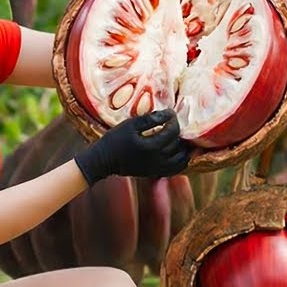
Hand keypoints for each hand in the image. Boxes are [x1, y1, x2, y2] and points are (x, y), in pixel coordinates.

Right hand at [73, 109, 192, 184]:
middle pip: (178, 144)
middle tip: (173, 122)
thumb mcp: (130, 125)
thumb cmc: (114, 140)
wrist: (103, 161)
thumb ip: (150, 119)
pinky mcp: (155, 174)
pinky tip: (177, 152)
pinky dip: (180, 161)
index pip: (173, 131)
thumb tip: (167, 113)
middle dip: (178, 131)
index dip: (174, 120)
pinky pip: (175, 169)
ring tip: (178, 137)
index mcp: (152, 146)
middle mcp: (158, 160)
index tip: (170, 113)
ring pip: (181, 159)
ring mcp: (158, 169)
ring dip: (183, 147)